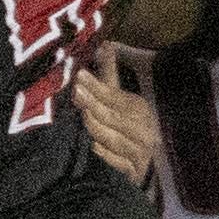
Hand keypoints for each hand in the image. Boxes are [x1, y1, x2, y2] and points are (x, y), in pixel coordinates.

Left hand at [71, 45, 158, 188]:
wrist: (137, 171)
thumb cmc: (122, 130)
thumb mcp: (116, 102)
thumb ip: (109, 76)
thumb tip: (104, 44)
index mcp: (138, 110)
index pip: (115, 96)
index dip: (97, 86)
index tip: (78, 76)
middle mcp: (143, 130)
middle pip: (114, 116)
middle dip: (94, 104)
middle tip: (76, 92)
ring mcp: (140, 153)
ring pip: (114, 139)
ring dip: (96, 129)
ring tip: (81, 118)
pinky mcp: (134, 174)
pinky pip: (117, 164)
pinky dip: (105, 157)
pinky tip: (92, 149)